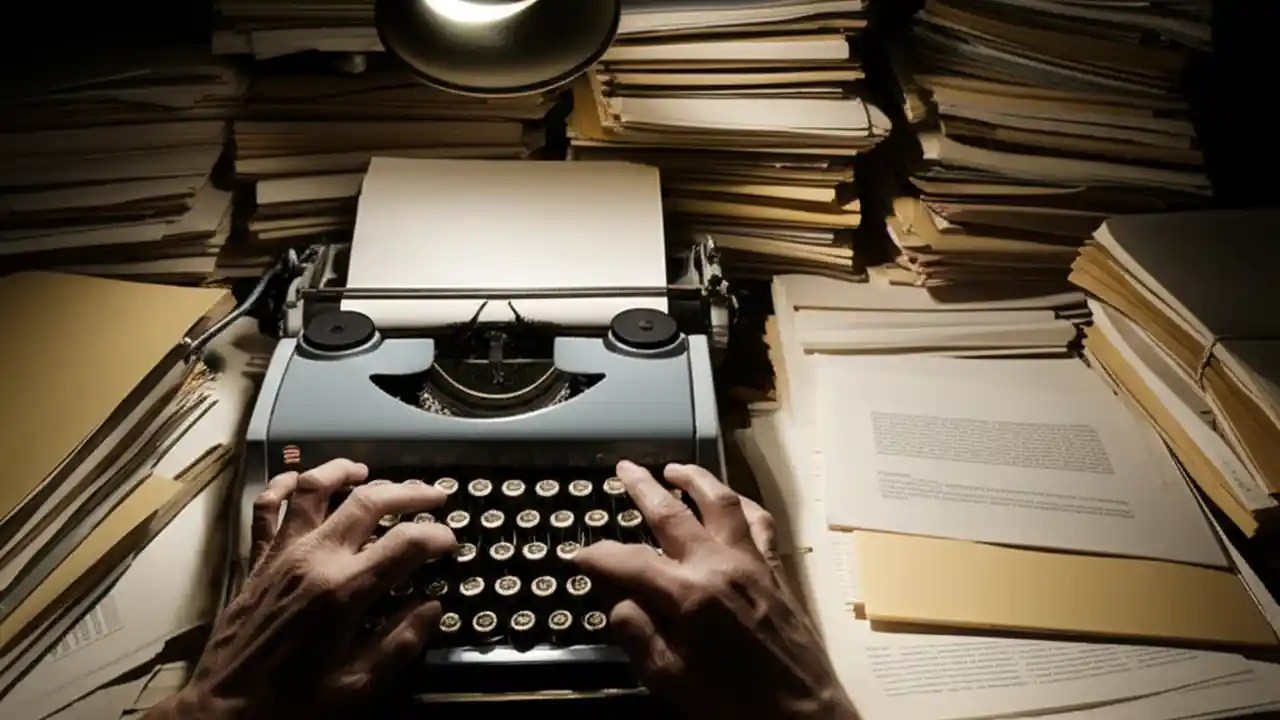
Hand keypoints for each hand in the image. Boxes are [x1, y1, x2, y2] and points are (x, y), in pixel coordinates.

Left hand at [146, 459, 455, 719]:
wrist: (224, 708)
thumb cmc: (293, 702)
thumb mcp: (358, 685)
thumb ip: (400, 642)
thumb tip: (432, 608)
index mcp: (343, 591)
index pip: (405, 544)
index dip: (436, 536)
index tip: (451, 541)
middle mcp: (313, 559)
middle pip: (367, 502)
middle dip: (407, 493)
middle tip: (432, 495)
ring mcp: (282, 554)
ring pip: (314, 489)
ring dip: (344, 471)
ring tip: (368, 470)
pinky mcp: (258, 560)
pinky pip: (266, 509)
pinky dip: (281, 487)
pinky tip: (299, 481)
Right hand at [575, 461, 857, 719]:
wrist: (802, 713)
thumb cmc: (730, 702)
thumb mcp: (667, 678)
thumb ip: (637, 633)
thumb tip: (620, 600)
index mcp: (687, 595)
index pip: (628, 562)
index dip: (597, 556)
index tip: (578, 555)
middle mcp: (719, 565)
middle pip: (671, 513)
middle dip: (642, 487)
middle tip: (623, 468)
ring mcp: (751, 561)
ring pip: (721, 502)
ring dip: (695, 479)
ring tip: (674, 468)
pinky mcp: (775, 568)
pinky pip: (759, 522)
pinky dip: (741, 504)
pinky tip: (730, 499)